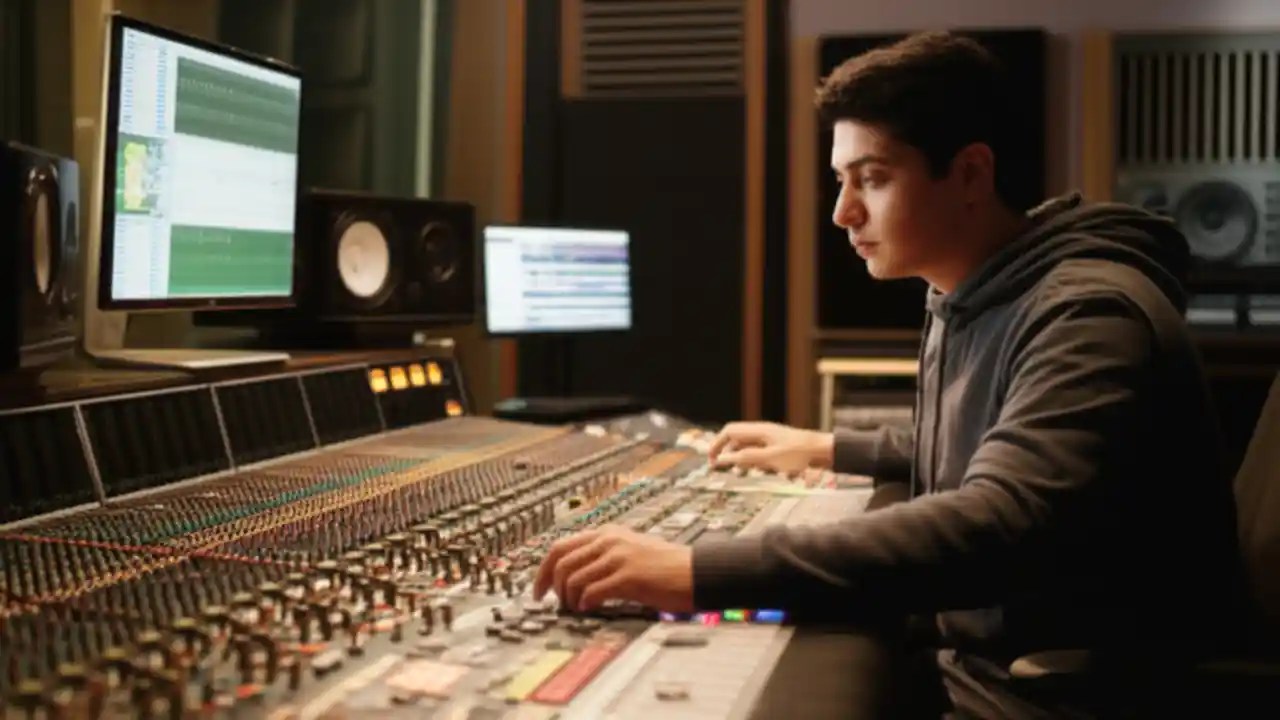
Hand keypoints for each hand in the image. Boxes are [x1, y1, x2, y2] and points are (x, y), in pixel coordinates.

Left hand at [533, 525, 693, 612]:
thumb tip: (575, 577)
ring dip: (568, 598)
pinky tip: (589, 609)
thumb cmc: (668, 567)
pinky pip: (592, 591)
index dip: (544, 570)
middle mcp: (610, 541)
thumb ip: (604, 556)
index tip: (539, 589)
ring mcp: (618, 557)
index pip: (561, 547)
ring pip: (574, 577)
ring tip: (574, 609)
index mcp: (608, 533)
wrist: (697, 572)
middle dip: (550, 585)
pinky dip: (584, 603)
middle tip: (554, 603)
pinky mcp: (628, 576)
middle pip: (561, 561)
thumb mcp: (632, 550)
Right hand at [707, 422, 833, 474]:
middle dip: (730, 455)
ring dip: (744, 461)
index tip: (712, 460)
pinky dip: (758, 464)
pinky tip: (763, 472)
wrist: (824, 452)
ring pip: (749, 449)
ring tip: (743, 474)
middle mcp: (763, 433)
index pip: (729, 431)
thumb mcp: (769, 458)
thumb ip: (745, 458)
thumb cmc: (798, 454)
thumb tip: (723, 459)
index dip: (717, 444)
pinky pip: (762, 455)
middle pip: (738, 441)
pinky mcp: (779, 449)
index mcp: (758, 430)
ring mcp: (771, 440)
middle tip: (724, 469)